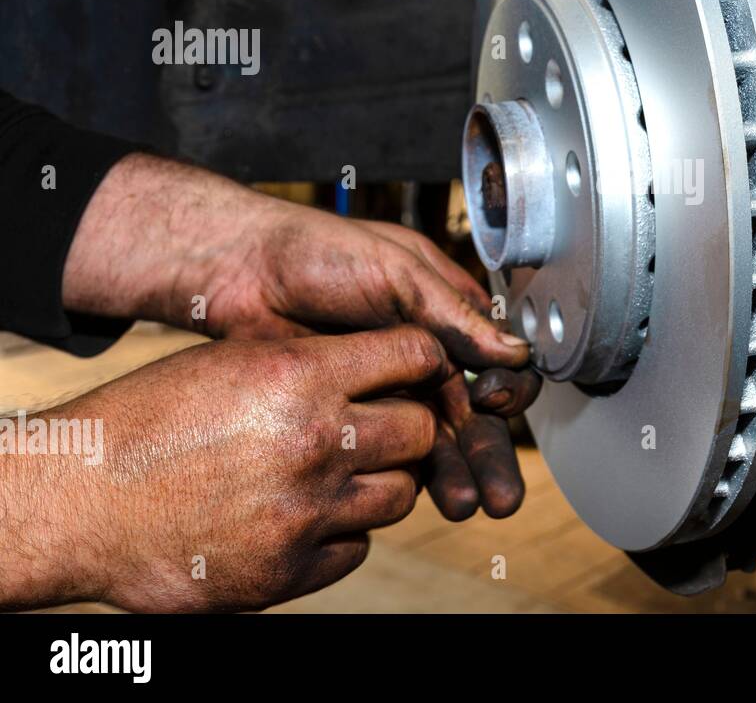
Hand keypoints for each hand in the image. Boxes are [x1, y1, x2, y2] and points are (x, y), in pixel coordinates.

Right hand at [0, 326, 452, 611]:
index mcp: (300, 376)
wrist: (77, 502)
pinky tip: (304, 514)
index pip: (416, 356)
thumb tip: (394, 366)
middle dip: (407, 426)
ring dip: (378, 481)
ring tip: (333, 472)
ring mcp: (303, 513)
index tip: (417, 372)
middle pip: (421, 430)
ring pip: (400, 493)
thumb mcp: (233, 362)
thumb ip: (317, 363)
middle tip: (376, 427)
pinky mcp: (288, 571)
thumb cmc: (151, 419)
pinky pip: (358, 547)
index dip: (423, 363)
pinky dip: (342, 532)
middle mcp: (312, 443)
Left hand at [60, 154, 543, 520]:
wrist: (240, 271)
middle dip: (489, 454)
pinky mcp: (352, 416)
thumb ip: (454, 317)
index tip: (490, 399)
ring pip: (436, 441)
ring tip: (464, 505)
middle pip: (474, 414)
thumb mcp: (397, 273)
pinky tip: (417, 496)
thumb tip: (515, 352)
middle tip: (500, 495)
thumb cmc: (317, 251)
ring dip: (456, 473)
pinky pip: (388, 453)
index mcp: (449, 316)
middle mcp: (427, 357)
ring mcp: (390, 390)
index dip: (504, 387)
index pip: (497, 362)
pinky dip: (407, 476)